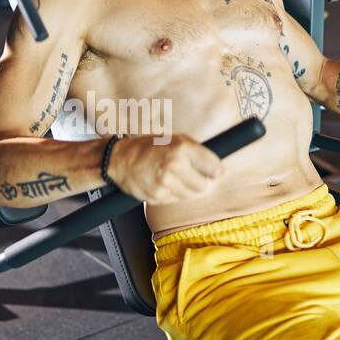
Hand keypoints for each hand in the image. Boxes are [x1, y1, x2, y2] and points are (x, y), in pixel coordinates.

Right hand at [106, 134, 223, 203]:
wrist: (120, 160)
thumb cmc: (149, 147)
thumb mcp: (175, 139)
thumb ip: (198, 151)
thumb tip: (219, 168)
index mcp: (182, 148)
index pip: (214, 168)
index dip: (216, 170)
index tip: (214, 171)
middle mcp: (174, 166)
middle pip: (205, 185)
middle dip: (203, 181)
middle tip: (194, 175)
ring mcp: (165, 184)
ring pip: (192, 195)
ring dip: (188, 189)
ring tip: (177, 178)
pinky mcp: (158, 196)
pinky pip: (176, 200)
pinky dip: (174, 194)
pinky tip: (165, 183)